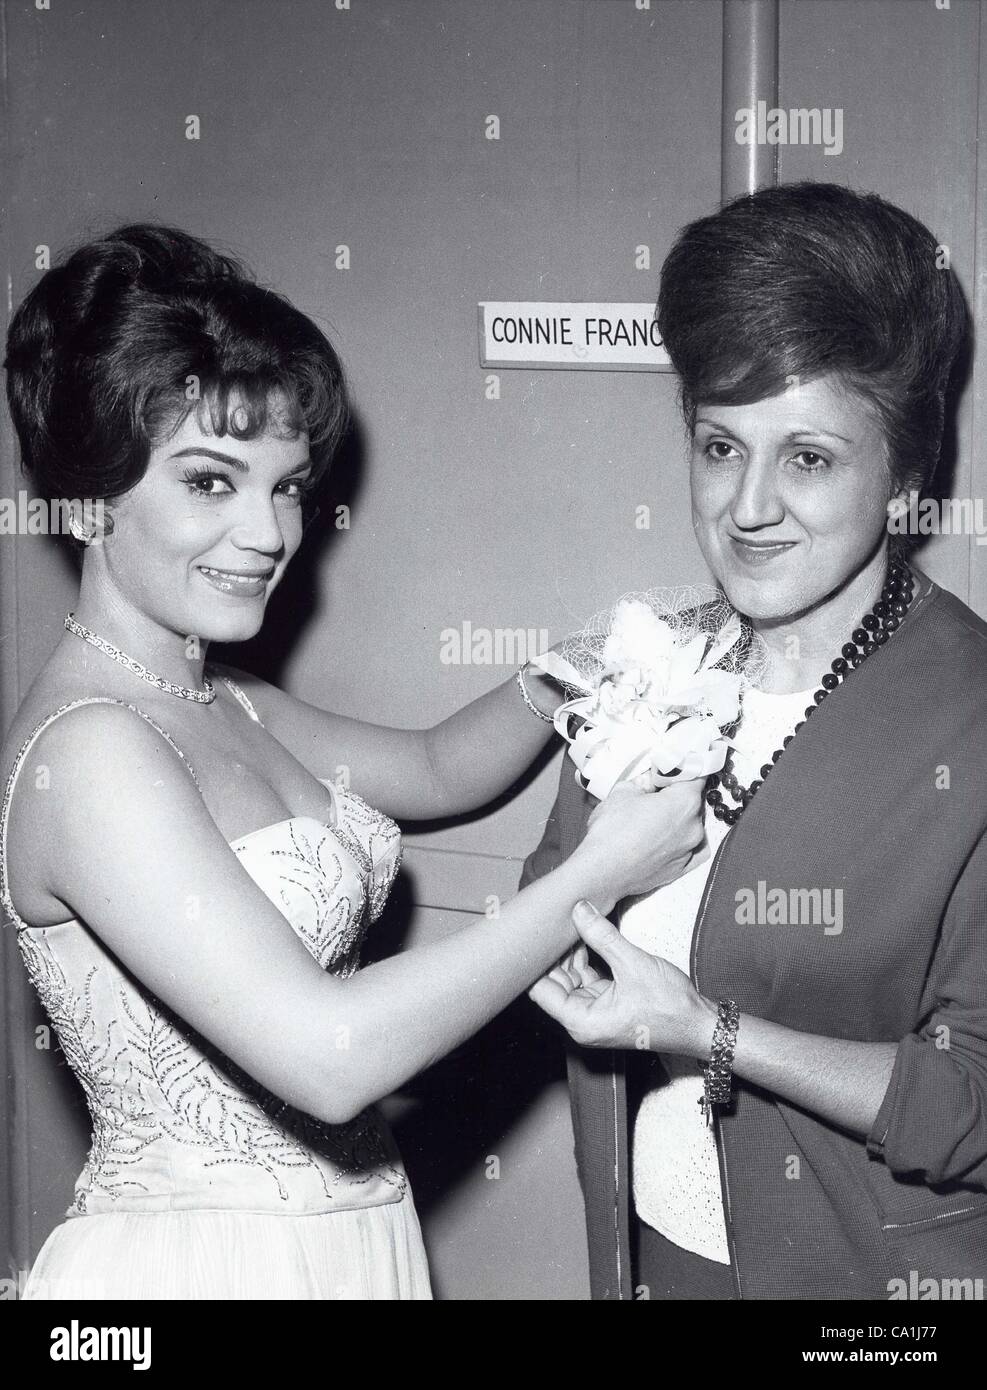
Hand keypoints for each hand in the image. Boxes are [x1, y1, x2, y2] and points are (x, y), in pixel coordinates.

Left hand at [529, 900, 715, 1056]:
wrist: (698, 1024)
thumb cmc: (670, 1006)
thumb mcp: (633, 964)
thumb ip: (602, 936)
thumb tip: (578, 909)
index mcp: (581, 1020)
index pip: (540, 990)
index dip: (532, 962)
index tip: (530, 934)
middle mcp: (582, 1021)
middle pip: (553, 983)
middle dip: (551, 953)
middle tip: (550, 920)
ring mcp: (594, 1013)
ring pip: (569, 979)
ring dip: (569, 954)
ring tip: (569, 922)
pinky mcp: (606, 1004)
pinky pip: (586, 980)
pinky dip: (584, 960)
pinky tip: (585, 936)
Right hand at [574, 777, 705, 907]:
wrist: (601, 872)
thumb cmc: (611, 830)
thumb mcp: (622, 792)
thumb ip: (643, 782)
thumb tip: (650, 781)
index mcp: (685, 802)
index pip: (697, 774)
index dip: (685, 766)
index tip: (674, 766)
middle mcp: (695, 826)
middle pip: (693, 801)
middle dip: (678, 794)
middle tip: (656, 791)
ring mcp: (690, 850)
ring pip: (691, 825)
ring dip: (678, 818)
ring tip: (653, 818)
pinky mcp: (681, 869)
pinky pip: (690, 849)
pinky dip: (682, 840)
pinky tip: (666, 837)